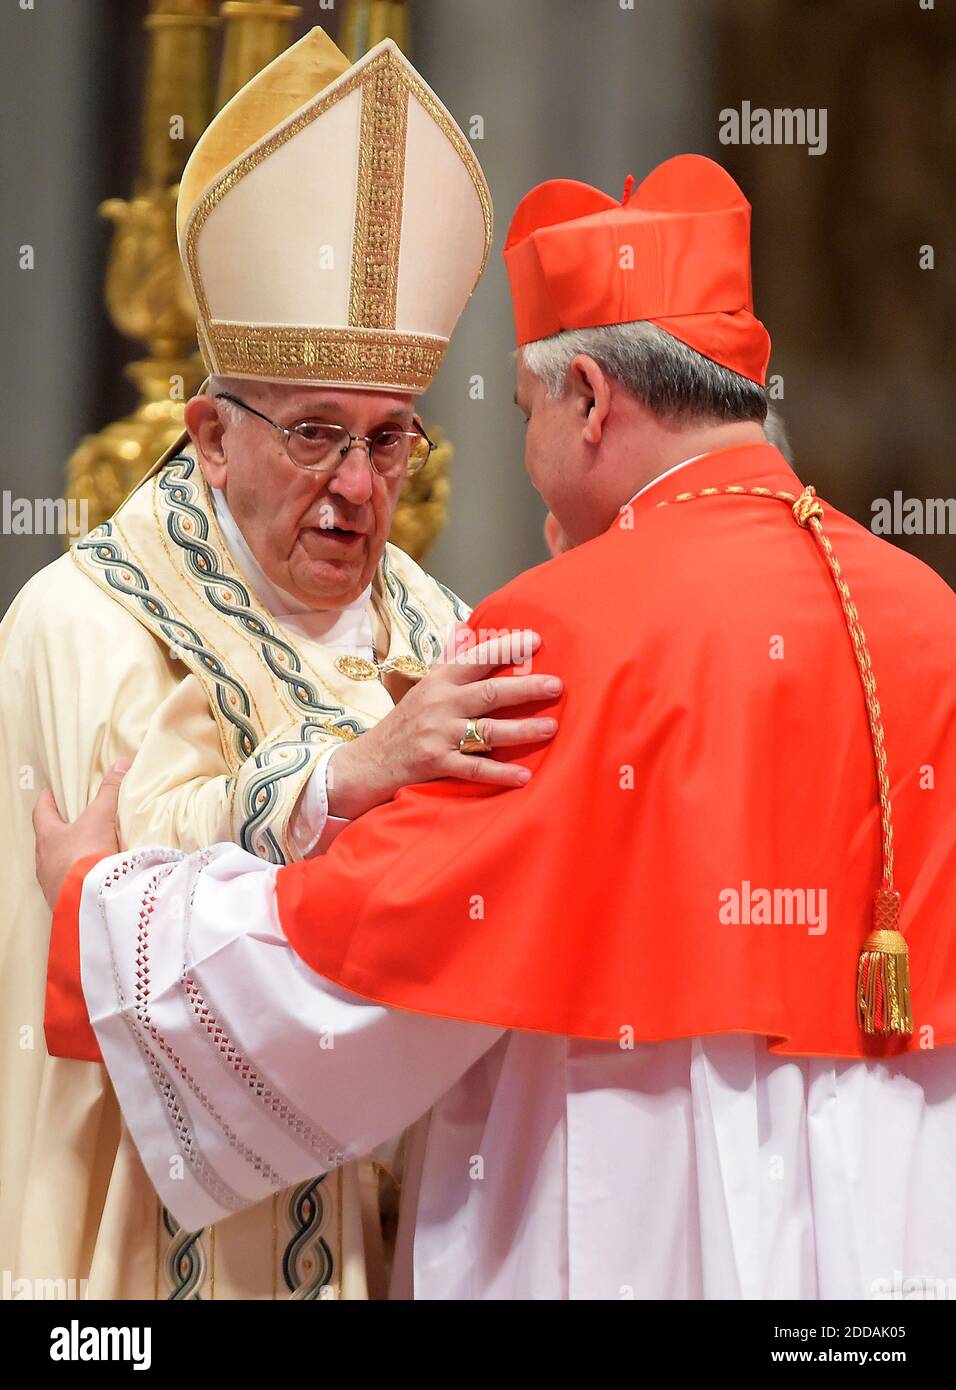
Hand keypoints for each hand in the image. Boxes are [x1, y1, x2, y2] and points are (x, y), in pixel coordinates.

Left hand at [33, 760, 129, 908]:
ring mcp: (51, 882)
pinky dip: (78, 878)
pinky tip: (91, 877)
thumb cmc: (86, 854)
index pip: (41, 813)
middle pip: (47, 840)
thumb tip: (121, 763)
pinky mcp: (63, 900)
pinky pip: (68, 884)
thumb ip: (110, 792)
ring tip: (84, 852)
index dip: (46, 801)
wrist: (87, 900)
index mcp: (48, 837)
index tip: (49, 793)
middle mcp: (44, 860)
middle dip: (58, 831)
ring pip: (56, 864)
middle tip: (70, 822)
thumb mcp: (101, 818)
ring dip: (68, 857)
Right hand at [327, 627, 560, 819]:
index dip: (506, 649)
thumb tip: (464, 628)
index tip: (536, 640)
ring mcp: (438, 735)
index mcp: (440, 681)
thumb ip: (448, 661)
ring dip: (522, 730)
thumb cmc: (405, 723)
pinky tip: (524, 776)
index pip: (477, 659)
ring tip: (551, 727)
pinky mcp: (436, 764)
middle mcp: (440, 704)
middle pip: (489, 692)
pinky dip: (499, 773)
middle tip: (557, 685)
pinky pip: (474, 769)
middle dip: (525, 688)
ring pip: (487, 730)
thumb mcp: (424, 687)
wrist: (368, 762)